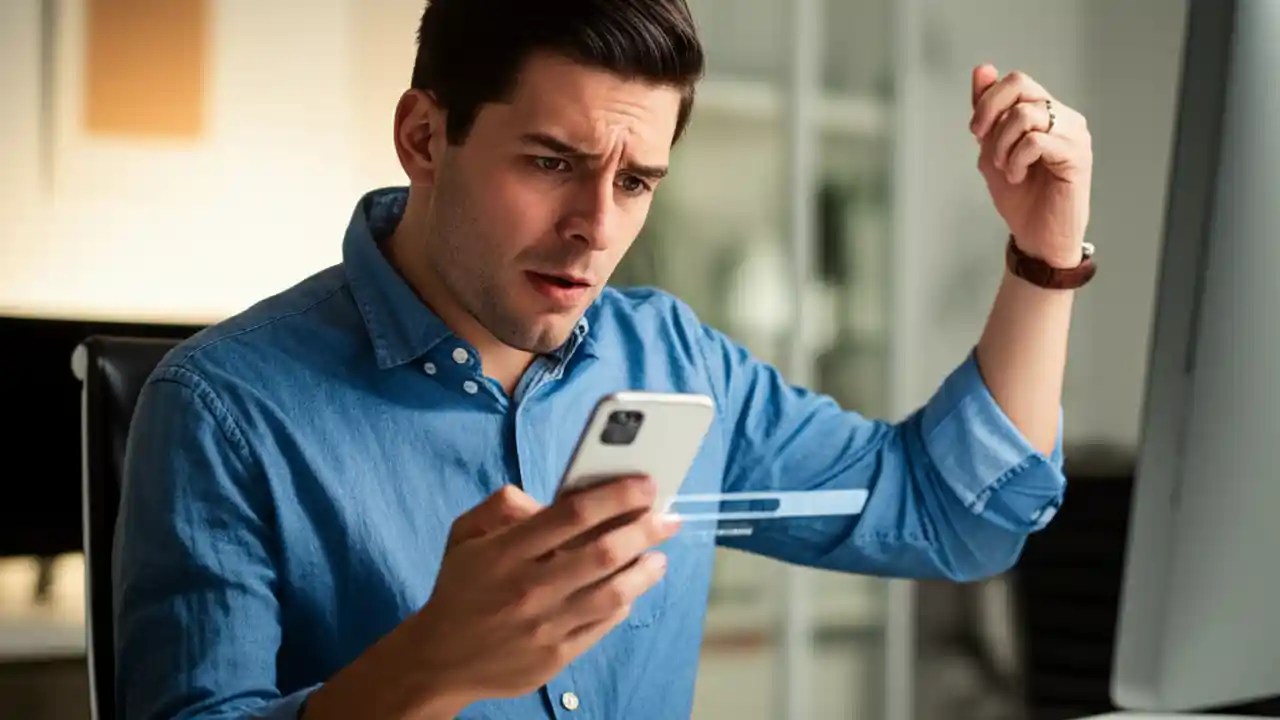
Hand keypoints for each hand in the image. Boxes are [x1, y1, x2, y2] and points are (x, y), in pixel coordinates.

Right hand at [413, 478, 679, 705]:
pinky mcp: (556, 656)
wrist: (440, 659)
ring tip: (659, 555)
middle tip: (667, 517)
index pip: (572, 514)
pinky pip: (603, 624)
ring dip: (645, 569)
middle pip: (603, 551)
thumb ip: (501, 505)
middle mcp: (529, 587)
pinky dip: (624, 602)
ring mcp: (545, 625)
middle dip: (644, 529)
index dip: (616, 495)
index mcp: (506, 552)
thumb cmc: (460, 589)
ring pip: (612, 592)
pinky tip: (633, 586)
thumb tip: (544, 499)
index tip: (645, 484)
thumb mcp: (464, 534)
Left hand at [970, 64, 1092, 268]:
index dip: (987, 101)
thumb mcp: (992, 149)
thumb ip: (988, 112)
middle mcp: (1063, 117)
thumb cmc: (1020, 197)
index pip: (1015, 81)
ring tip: (1006, 168)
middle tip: (984, 144)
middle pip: (1021, 85)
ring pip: (1026, 114)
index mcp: (1045, 112)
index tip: (975, 132)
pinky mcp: (1077, 155)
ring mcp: (1074, 134)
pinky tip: (1018, 177)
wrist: (1037, 236)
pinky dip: (1016, 160)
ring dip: (1003, 144)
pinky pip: (1036, 140)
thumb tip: (982, 69)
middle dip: (990, 113)